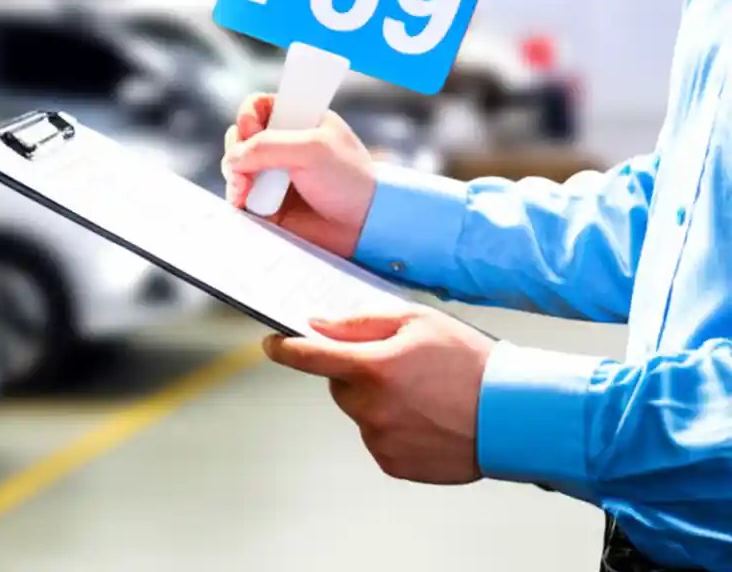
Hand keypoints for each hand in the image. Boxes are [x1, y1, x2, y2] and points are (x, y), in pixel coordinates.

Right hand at [221, 93, 377, 256]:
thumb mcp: (311, 149)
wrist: (362, 225)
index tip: (252, 130)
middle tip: (245, 167)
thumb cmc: (348, 180)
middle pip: (239, 137)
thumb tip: (233, 159)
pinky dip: (237, 197)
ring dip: (234, 177)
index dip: (248, 115)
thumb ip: (267, 145)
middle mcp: (283, 145)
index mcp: (299, 121)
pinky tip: (245, 203)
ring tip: (245, 191)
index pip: (258, 106)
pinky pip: (240, 195)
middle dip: (236, 151)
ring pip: (234, 167)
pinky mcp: (268, 202)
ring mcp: (273, 174)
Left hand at [263, 306, 496, 484]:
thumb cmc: (472, 364)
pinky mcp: (393, 463)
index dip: (285, 348)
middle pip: (340, 385)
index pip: (309, 357)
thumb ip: (361, 322)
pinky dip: (394, 428)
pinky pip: (379, 439)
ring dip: (379, 402)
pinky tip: (427, 419)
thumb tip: (319, 325)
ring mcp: (380, 440)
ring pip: (361, 413)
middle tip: (400, 367)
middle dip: (359, 373)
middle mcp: (370, 408)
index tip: (272, 344)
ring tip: (424, 396)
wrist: (515, 415)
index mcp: (372, 369)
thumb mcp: (418, 322)